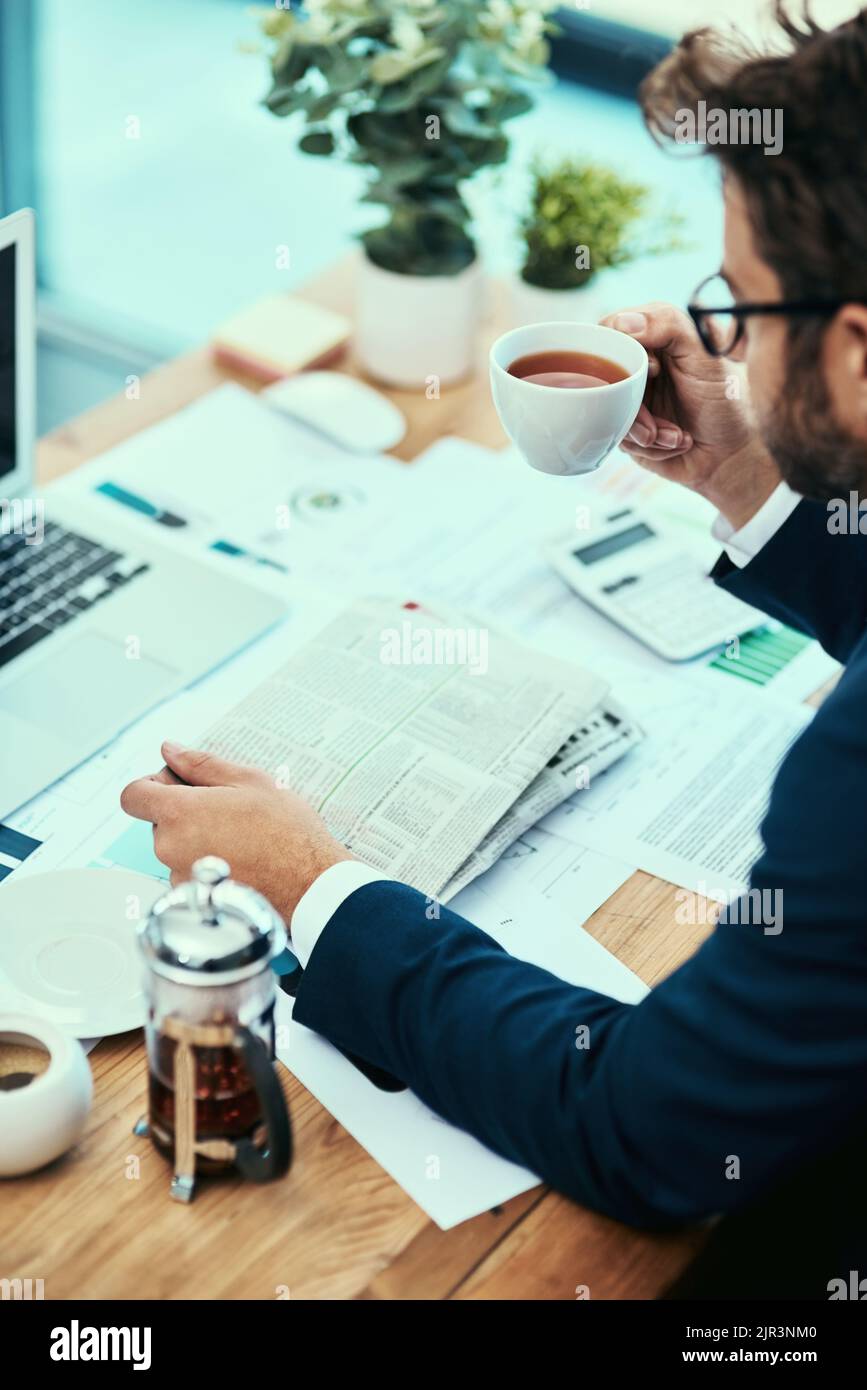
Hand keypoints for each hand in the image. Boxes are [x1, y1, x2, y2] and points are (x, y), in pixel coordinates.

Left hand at [120, 742, 354, 924]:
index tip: (176, 784)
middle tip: (225, 807)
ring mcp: (179, 875)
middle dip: (183, 810)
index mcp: (179, 812)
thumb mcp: (248, 781)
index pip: (133, 795)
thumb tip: (171, 751)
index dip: (151, 785)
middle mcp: (170, 847)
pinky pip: (187, 870)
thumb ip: (200, 765)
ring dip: (195, 837)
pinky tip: (238, 857)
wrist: (309, 884)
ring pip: (174, 846)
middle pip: (157, 820)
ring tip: (238, 835)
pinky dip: (205, 862)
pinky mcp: (193, 896)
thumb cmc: (286, 833)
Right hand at [601, 303, 779, 529]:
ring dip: (645, 429)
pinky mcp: (627, 426)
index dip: (625, 351)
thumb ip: (669, 325)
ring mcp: (631, 395)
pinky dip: (648, 444)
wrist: (730, 454)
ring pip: (608, 408)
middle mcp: (640, 362)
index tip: (654, 370)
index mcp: (657, 334)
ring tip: (676, 435)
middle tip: (659, 417)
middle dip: (635, 404)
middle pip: (606, 373)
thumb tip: (622, 323)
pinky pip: (617, 434)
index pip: (614, 328)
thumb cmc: (726, 400)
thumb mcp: (706, 356)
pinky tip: (674, 443)